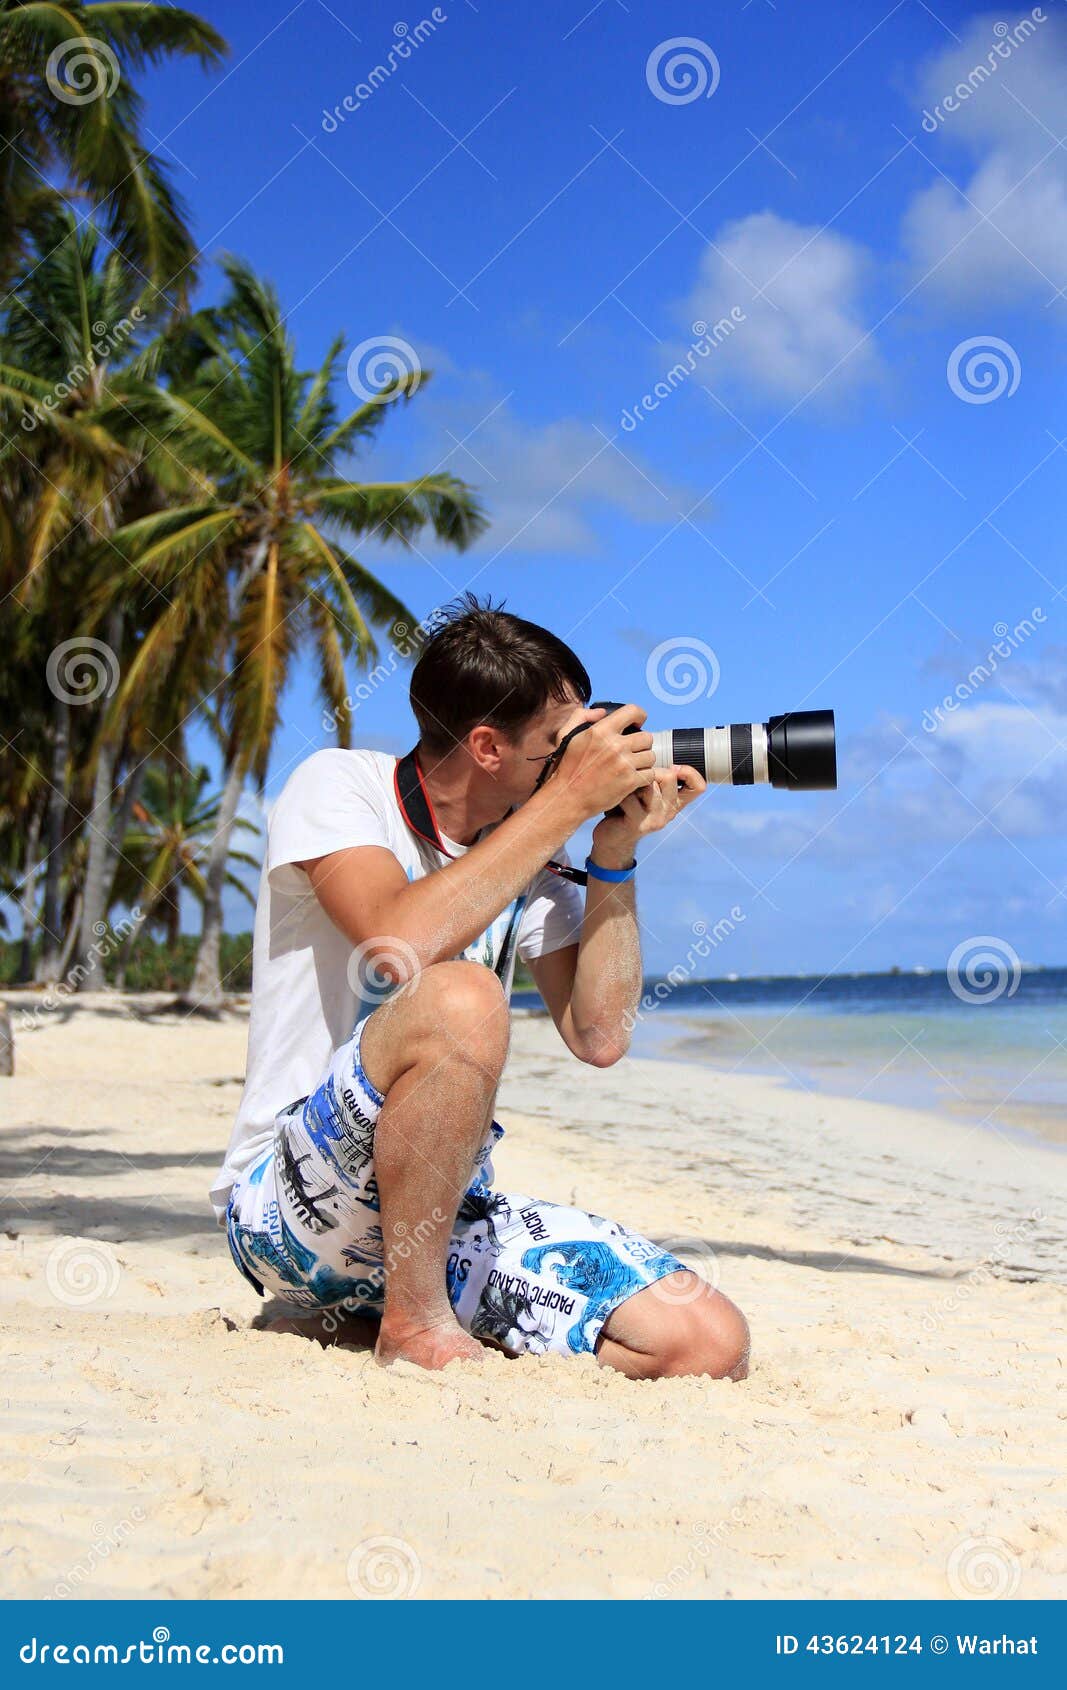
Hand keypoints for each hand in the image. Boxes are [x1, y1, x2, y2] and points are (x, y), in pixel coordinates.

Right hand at [550, 703, 655, 822]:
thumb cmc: (567, 768)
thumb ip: (581, 716)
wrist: (568, 797)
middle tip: (633, 750)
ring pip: (651, 756)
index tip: (638, 723)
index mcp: (601, 731)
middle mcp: (615, 746)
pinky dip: (644, 777)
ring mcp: (624, 764)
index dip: (639, 715)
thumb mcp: (566, 735)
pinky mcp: (630, 782)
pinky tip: (633, 778)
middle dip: (641, 743)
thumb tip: (602, 712)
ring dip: (644, 761)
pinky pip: (650, 774)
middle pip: (647, 737)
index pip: (633, 711)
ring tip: (632, 766)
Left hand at [590, 765, 704, 866]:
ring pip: (650, 784)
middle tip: (633, 776)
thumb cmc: (625, 808)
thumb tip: (650, 746)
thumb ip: (653, 775)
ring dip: (632, 780)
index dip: (689, 772)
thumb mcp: (644, 791)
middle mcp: (670, 812)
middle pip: (669, 776)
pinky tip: (614, 797)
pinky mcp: (639, 824)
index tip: (671, 767)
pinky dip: (619, 791)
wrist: (612, 839)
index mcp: (675, 802)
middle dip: (648, 769)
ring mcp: (656, 819)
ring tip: (622, 786)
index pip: (698, 786)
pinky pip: (630, 795)